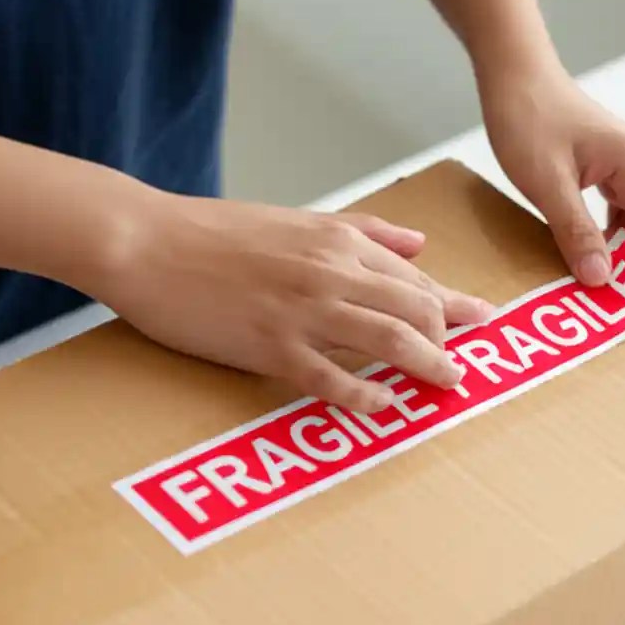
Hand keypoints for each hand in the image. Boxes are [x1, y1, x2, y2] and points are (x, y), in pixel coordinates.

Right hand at [85, 195, 494, 412]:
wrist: (146, 241)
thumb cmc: (216, 231)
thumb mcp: (299, 218)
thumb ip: (363, 231)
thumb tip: (420, 242)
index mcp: (338, 240)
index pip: (414, 276)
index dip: (451, 302)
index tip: (478, 319)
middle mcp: (331, 272)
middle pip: (416, 307)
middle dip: (449, 338)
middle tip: (461, 367)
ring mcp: (303, 310)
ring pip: (389, 339)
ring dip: (427, 365)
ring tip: (446, 386)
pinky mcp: (271, 346)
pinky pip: (332, 379)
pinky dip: (366, 396)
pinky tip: (384, 406)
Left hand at [479, 66, 624, 283]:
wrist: (515, 76)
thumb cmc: (529, 118)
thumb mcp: (547, 183)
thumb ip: (576, 232)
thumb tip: (601, 280)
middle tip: (612, 310)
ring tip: (599, 295)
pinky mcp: (616, 174)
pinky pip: (624, 219)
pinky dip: (611, 244)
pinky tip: (588, 264)